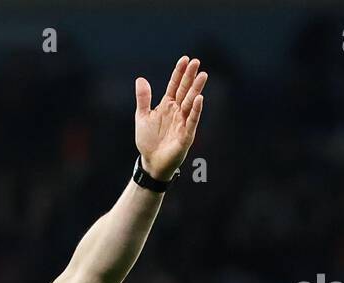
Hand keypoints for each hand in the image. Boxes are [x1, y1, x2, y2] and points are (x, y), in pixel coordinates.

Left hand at [134, 55, 207, 180]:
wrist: (151, 162)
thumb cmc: (148, 141)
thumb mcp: (142, 117)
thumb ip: (143, 99)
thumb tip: (140, 79)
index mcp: (167, 105)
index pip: (174, 85)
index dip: (179, 73)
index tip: (185, 59)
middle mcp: (177, 111)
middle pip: (184, 90)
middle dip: (190, 77)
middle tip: (196, 61)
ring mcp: (183, 122)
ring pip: (190, 102)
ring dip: (196, 89)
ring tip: (202, 75)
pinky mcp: (186, 135)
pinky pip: (192, 120)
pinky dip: (195, 110)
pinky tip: (198, 99)